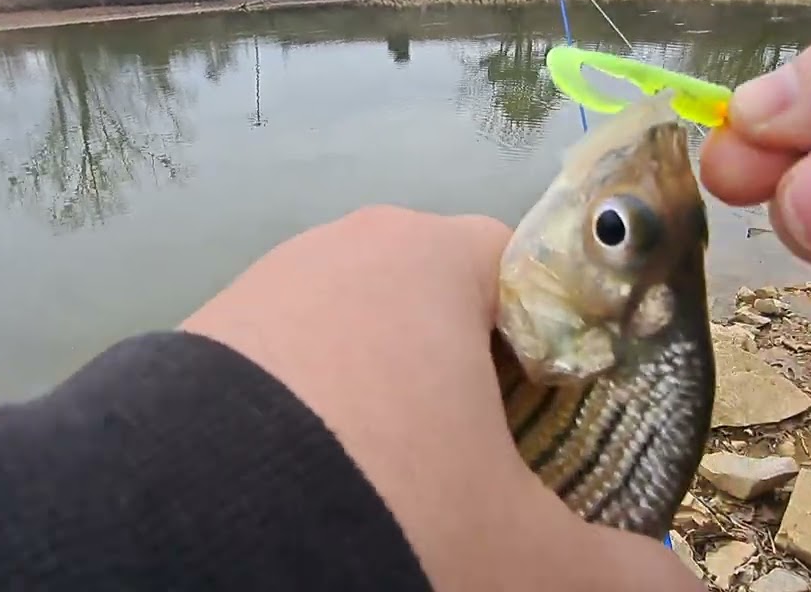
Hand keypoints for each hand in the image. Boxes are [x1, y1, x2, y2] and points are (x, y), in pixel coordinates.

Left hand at [179, 206, 702, 591]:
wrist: (182, 546)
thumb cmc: (391, 513)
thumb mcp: (528, 561)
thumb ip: (628, 574)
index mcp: (432, 259)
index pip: (530, 270)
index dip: (564, 349)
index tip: (564, 430)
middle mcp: (340, 252)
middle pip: (443, 312)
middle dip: (475, 394)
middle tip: (485, 482)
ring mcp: (257, 293)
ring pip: (360, 347)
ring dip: (390, 415)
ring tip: (391, 502)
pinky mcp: (192, 345)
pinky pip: (284, 377)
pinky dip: (312, 430)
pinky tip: (307, 498)